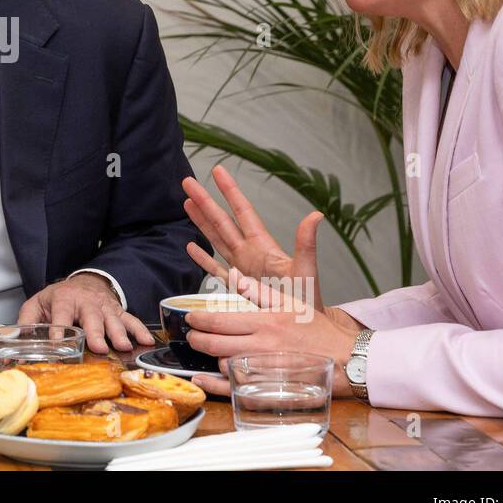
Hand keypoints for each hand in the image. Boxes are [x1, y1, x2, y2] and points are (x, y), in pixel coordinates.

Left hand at [17, 274, 153, 354]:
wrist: (82, 282)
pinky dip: (139, 329)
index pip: (60, 314)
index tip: (57, 343)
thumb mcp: (36, 304)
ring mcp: (103, 306)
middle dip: (95, 332)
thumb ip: (25, 322)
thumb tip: (13, 345)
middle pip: (90, 316)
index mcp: (62, 299)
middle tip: (98, 347)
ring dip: (118, 332)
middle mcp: (85, 301)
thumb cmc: (57, 298)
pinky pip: (130, 319)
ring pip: (112, 318)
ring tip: (123, 346)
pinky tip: (146, 341)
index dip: (58, 328)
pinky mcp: (117, 310)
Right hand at [182, 164, 323, 311]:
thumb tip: (315, 215)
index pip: (243, 212)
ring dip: (201, 222)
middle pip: (222, 221)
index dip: (230, 191)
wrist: (300, 330)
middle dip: (205, 201)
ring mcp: (240, 269)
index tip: (218, 171)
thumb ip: (306, 243)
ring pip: (215, 239)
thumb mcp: (306, 269)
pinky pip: (213, 269)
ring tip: (187, 204)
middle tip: (188, 182)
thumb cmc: (306, 301)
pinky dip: (201, 257)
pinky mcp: (234, 287)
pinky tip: (190, 246)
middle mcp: (249, 253)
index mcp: (263, 246)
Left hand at [184, 269, 362, 397]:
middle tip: (190, 336)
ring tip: (208, 351)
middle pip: (215, 343)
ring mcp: (264, 369)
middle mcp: (262, 346)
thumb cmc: (318, 330)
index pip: (221, 320)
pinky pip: (234, 389)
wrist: (346, 359)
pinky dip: (213, 385)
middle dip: (196, 339)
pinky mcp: (269, 388)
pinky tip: (200, 379)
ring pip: (223, 364)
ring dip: (210, 358)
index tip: (190, 318)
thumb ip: (258, 290)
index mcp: (266, 322)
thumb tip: (234, 275)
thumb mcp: (290, 302)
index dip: (199, 320)